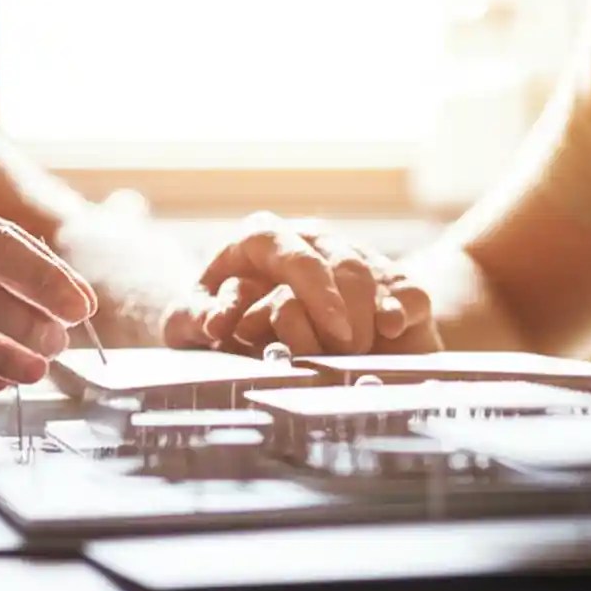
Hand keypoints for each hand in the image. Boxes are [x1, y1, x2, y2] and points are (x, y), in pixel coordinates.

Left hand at [163, 212, 439, 354]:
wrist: (237, 331)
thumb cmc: (211, 320)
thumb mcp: (188, 321)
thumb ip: (192, 318)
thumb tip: (216, 323)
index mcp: (259, 238)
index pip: (295, 253)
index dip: (318, 290)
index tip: (334, 329)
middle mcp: (306, 236)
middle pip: (341, 262)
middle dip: (348, 311)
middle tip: (346, 352)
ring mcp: (344, 251)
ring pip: (371, 272)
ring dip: (370, 316)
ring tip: (360, 354)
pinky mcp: (378, 277)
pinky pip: (403, 285)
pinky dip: (403, 306)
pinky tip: (393, 328)